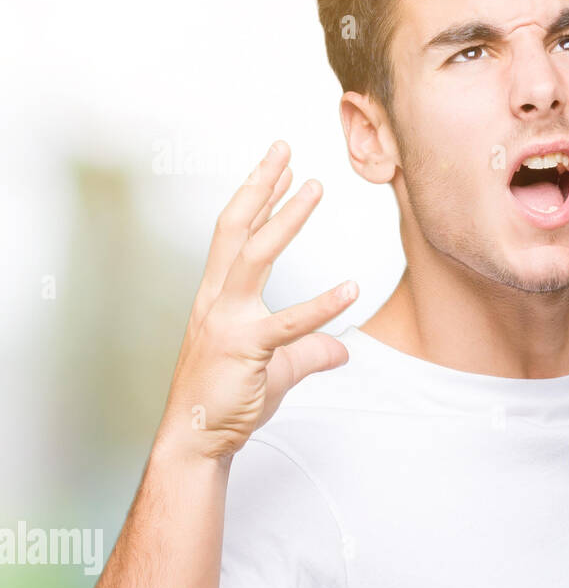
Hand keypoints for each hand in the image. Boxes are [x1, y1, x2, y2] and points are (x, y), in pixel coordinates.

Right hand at [154, 141, 356, 463]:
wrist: (198, 438)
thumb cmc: (228, 399)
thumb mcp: (279, 369)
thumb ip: (310, 352)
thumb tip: (341, 351)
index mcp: (219, 296)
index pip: (235, 233)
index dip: (256, 197)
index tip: (278, 165)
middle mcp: (217, 299)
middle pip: (236, 227)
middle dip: (260, 185)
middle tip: (284, 148)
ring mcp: (228, 321)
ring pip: (254, 256)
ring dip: (285, 219)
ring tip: (315, 187)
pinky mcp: (245, 349)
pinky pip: (289, 324)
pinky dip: (323, 305)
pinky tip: (352, 288)